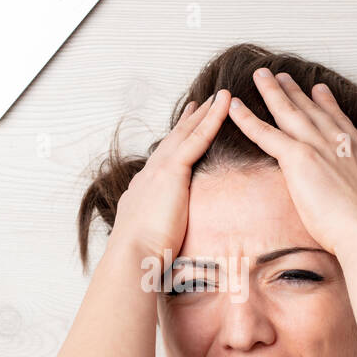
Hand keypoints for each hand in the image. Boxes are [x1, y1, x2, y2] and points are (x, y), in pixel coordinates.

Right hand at [111, 90, 230, 259]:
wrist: (131, 256)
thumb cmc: (141, 259)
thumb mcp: (150, 242)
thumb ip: (159, 237)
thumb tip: (164, 249)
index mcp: (143, 192)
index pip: (163, 163)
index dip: (174, 146)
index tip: (182, 133)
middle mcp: (149, 175)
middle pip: (173, 142)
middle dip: (187, 122)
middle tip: (199, 103)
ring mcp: (159, 170)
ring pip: (187, 134)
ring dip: (204, 113)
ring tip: (221, 96)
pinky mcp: (172, 171)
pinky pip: (197, 138)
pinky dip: (211, 119)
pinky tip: (225, 104)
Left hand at [228, 69, 356, 256]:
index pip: (339, 123)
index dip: (327, 105)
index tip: (318, 90)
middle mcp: (339, 142)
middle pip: (312, 110)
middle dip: (295, 92)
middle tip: (282, 76)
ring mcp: (318, 146)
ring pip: (289, 112)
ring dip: (272, 92)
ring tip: (260, 76)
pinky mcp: (298, 158)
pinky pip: (265, 134)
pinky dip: (247, 119)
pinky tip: (234, 107)